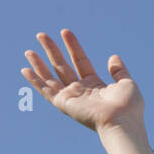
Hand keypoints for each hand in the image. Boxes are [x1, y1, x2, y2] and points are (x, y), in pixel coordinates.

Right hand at [20, 29, 143, 133]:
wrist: (121, 122)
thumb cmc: (127, 107)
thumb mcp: (127, 84)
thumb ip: (119, 71)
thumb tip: (113, 57)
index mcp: (95, 85)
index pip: (80, 61)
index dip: (73, 46)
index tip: (65, 32)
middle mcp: (81, 90)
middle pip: (63, 66)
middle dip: (52, 50)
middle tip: (41, 35)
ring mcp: (72, 97)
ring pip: (51, 77)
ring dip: (39, 64)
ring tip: (29, 51)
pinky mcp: (64, 103)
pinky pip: (46, 90)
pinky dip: (35, 80)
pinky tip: (25, 69)